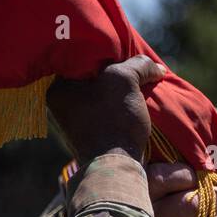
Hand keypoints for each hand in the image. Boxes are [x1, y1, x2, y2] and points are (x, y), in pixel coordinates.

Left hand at [46, 55, 165, 165]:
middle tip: (136, 67)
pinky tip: (137, 102)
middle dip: (116, 72)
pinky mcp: (91, 133)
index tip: (125, 51)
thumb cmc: (114, 120)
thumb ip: (139, 64)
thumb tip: (157, 68)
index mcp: (59, 88)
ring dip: (121, 90)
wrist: (117, 165)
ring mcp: (75, 121)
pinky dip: (121, 105)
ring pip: (102, 93)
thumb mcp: (125, 80)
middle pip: (94, 76)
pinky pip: (107, 110)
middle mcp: (61, 104)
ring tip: (141, 84)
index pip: (83, 58)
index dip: (107, 52)